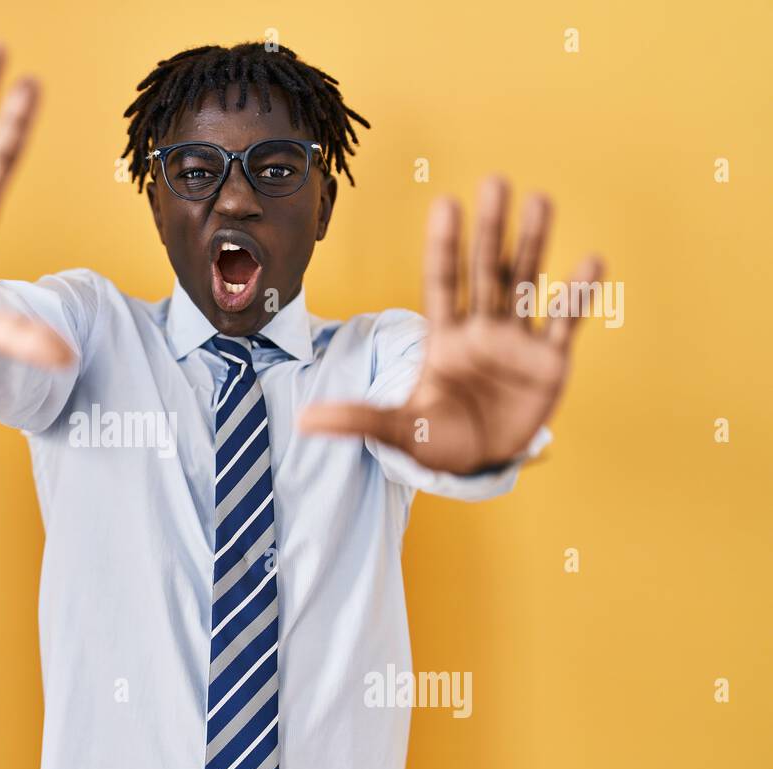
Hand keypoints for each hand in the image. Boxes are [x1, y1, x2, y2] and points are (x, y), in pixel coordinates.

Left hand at [297, 176, 602, 473]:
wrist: (479, 463)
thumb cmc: (437, 440)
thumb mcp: (397, 430)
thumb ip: (357, 419)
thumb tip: (303, 420)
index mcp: (443, 338)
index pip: (441, 282)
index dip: (443, 246)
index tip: (444, 203)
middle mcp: (481, 329)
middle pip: (486, 271)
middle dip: (490, 229)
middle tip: (495, 180)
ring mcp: (516, 342)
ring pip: (525, 284)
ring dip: (533, 244)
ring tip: (540, 200)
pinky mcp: (549, 363)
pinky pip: (565, 323)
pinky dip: (578, 296)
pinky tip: (591, 260)